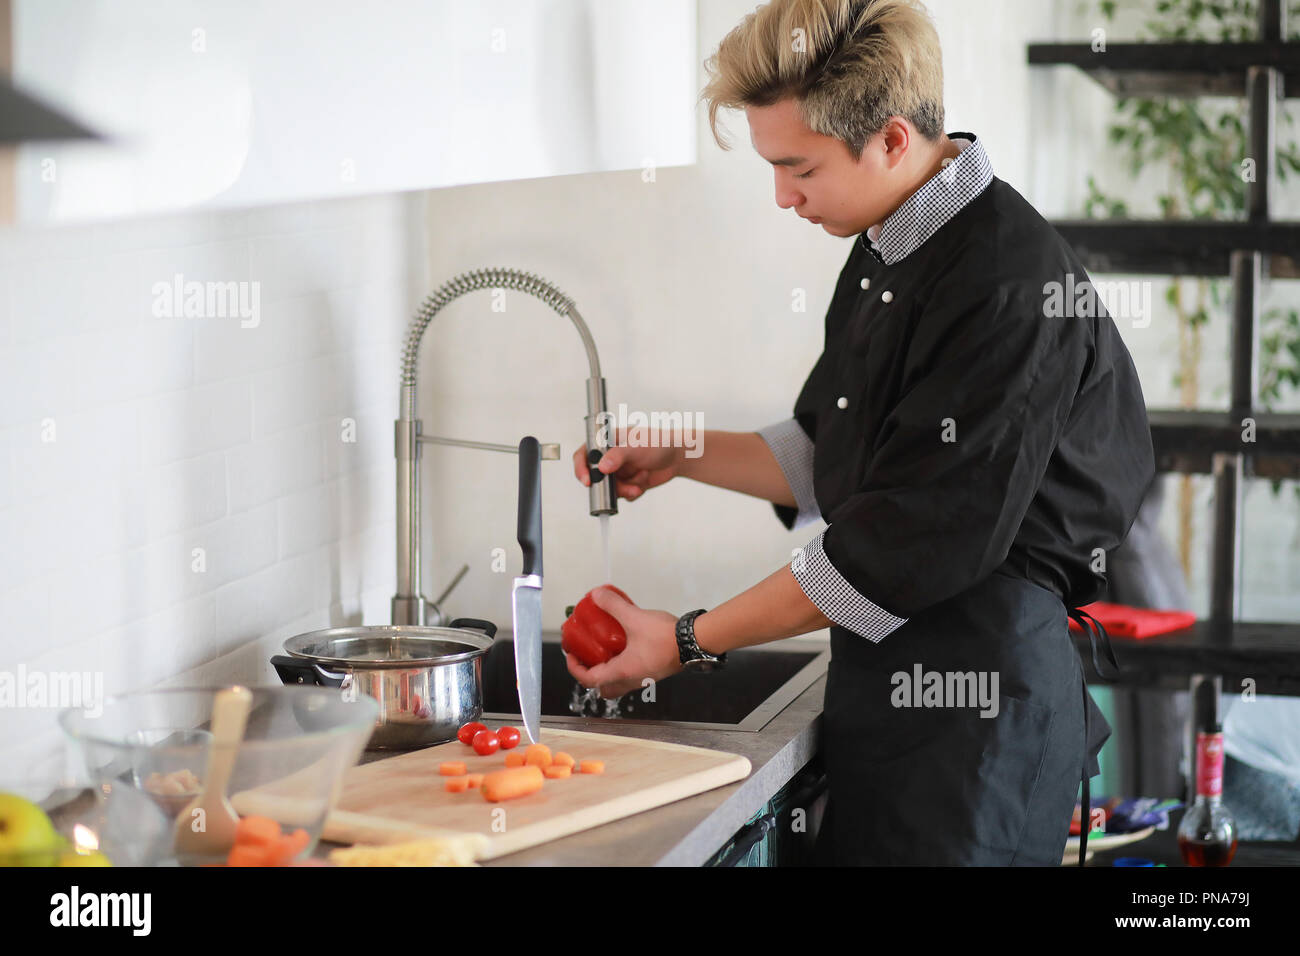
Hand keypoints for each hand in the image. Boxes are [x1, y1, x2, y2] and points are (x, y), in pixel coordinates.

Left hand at [564, 586, 681, 698]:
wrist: (695, 642)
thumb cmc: (665, 636)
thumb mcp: (634, 617)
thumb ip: (614, 605)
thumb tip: (596, 595)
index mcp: (622, 672)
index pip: (590, 679)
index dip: (575, 668)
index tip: (572, 654)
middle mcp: (631, 680)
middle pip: (604, 689)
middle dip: (591, 676)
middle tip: (587, 657)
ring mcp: (644, 679)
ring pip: (618, 685)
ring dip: (607, 672)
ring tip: (604, 651)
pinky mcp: (653, 673)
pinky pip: (631, 676)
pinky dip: (621, 666)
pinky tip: (624, 646)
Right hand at [572, 426, 681, 502]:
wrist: (679, 457)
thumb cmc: (659, 442)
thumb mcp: (637, 446)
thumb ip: (618, 456)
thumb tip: (601, 467)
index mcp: (607, 442)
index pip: (584, 454)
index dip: (581, 468)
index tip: (587, 481)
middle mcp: (610, 457)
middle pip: (596, 477)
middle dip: (608, 486)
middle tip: (621, 488)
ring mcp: (619, 471)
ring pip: (610, 489)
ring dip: (624, 490)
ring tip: (639, 483)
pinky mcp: (628, 483)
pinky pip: (623, 495)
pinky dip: (633, 492)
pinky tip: (644, 482)